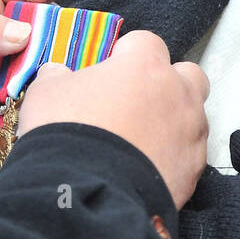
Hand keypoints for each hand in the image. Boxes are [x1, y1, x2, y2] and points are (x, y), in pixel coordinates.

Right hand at [16, 31, 208, 207]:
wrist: (85, 196)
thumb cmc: (66, 132)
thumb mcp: (45, 93)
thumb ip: (58, 76)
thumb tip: (58, 73)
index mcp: (145, 65)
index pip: (146, 42)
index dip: (126, 54)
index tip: (110, 70)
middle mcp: (177, 93)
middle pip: (188, 74)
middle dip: (168, 82)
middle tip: (138, 100)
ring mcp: (191, 133)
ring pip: (193, 117)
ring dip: (173, 122)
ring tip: (141, 142)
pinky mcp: (194, 170)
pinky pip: (188, 155)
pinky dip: (173, 158)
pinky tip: (146, 169)